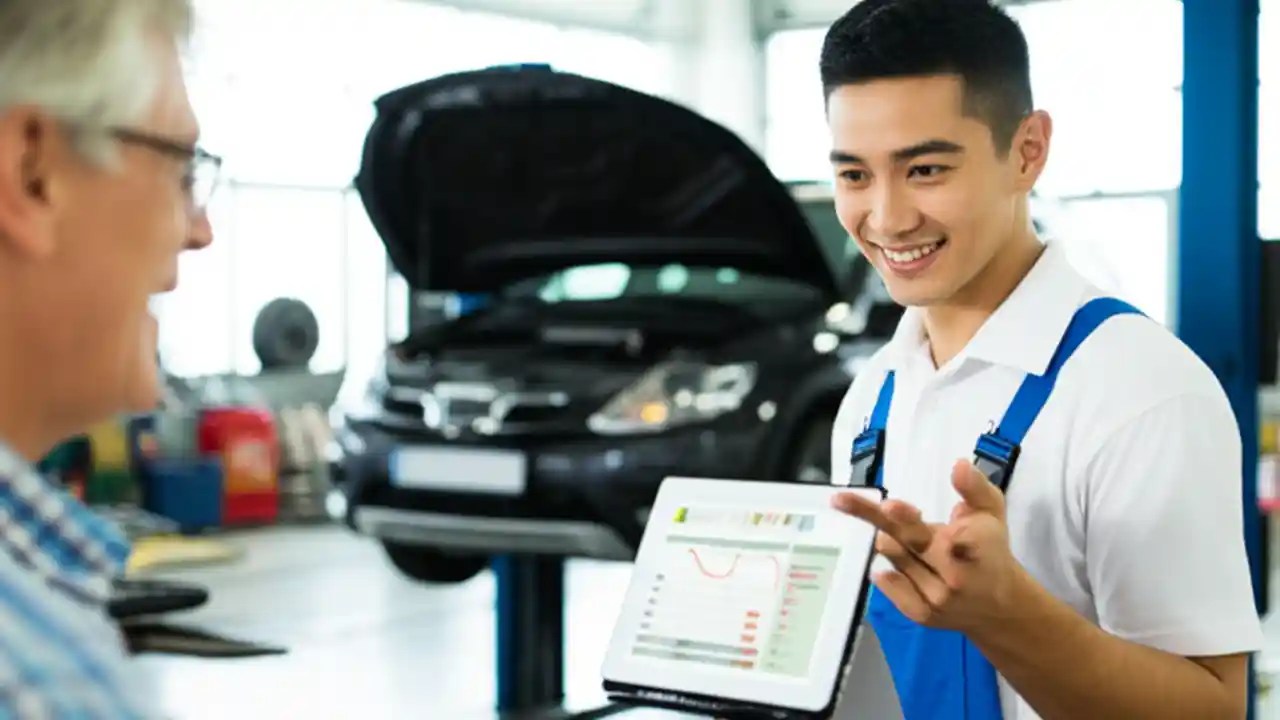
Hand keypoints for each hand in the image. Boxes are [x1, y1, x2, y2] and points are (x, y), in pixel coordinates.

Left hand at [830, 459, 1030, 635]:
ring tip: (905, 540)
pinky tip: (892, 565)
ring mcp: (935, 598)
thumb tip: (959, 465)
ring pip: (893, 556)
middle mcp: (953, 575)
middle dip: (886, 521)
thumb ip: (975, 488)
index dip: (912, 520)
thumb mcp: (991, 513)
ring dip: (892, 541)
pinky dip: (885, 570)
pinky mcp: (920, 614)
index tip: (890, 506)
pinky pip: (887, 583)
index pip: (944, 532)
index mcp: (976, 545)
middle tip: (844, 500)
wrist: (1000, 608)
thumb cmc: (991, 550)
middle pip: (908, 540)